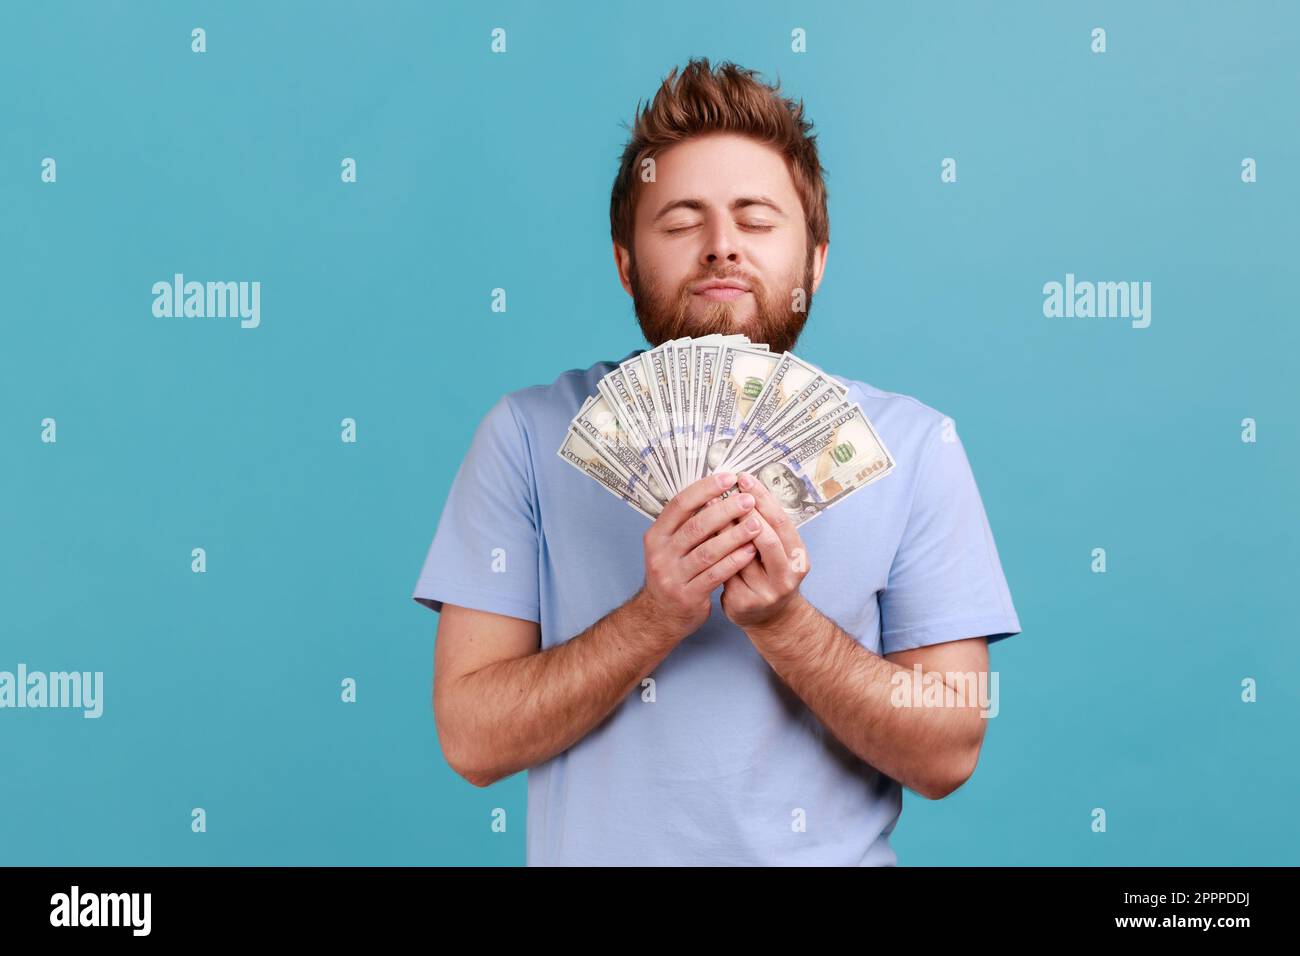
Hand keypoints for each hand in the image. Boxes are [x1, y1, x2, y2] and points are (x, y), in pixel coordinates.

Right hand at [636, 470, 762, 637]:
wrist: (658, 616)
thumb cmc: (673, 574)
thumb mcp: (669, 546)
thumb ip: (687, 523)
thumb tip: (716, 492)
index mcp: (657, 535)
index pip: (680, 504)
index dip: (705, 488)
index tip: (729, 478)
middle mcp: (661, 554)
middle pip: (696, 526)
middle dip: (725, 510)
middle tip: (748, 500)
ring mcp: (673, 576)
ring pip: (708, 551)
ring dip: (735, 535)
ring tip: (756, 524)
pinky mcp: (687, 596)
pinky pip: (715, 575)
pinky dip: (734, 561)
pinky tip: (750, 551)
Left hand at [720, 470, 810, 631]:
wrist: (770, 619)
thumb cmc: (770, 575)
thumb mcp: (779, 552)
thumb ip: (766, 527)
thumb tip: (742, 489)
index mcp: (798, 558)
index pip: (781, 522)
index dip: (763, 497)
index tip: (744, 478)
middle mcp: (786, 576)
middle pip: (766, 538)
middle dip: (744, 511)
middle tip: (724, 490)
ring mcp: (765, 592)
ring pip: (741, 555)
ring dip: (724, 528)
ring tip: (709, 507)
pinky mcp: (743, 603)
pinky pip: (725, 571)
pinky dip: (714, 551)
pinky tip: (702, 535)